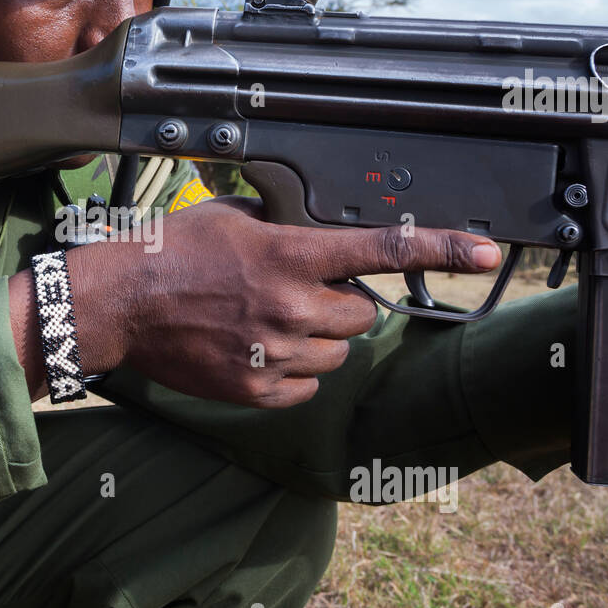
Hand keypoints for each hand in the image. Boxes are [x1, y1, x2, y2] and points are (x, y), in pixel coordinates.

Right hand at [57, 197, 500, 407]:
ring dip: (316, 338)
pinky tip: (254, 349)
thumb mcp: (230, 218)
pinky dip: (292, 371)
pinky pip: (307, 386)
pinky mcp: (257, 389)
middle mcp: (291, 305)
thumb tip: (314, 236)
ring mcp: (275, 352)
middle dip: (341, 304)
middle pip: (363, 314)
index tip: (487, 255)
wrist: (120, 305)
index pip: (383, 251)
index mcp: (289, 255)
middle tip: (297, 293)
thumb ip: (283, 227)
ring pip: (337, 352)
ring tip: (267, 322)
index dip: (442, 250)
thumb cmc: (169, 253)